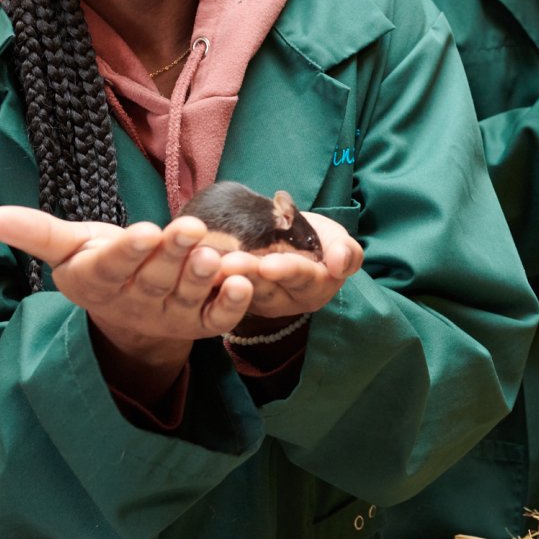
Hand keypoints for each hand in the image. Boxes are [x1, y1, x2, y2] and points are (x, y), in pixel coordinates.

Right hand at [0, 206, 259, 396]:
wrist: (131, 311)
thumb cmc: (101, 264)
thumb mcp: (71, 246)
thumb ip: (38, 233)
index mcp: (102, 280)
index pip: (113, 265)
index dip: (128, 251)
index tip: (141, 231)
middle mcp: (137, 299)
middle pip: (156, 276)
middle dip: (173, 254)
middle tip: (191, 230)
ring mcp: (172, 313)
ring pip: (189, 294)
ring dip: (203, 276)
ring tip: (215, 254)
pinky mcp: (202, 322)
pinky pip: (219, 317)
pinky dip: (233, 304)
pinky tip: (245, 282)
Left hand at [219, 210, 363, 322]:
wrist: (291, 238)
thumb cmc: (320, 241)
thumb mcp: (339, 241)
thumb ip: (347, 253)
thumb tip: (339, 265)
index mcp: (313, 288)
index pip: (301, 279)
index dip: (286, 271)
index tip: (269, 264)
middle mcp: (284, 300)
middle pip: (265, 288)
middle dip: (247, 275)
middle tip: (229, 263)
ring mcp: (256, 299)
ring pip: (239, 290)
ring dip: (222, 279)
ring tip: (207, 265)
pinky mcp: (232, 293)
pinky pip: (219, 287)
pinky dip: (208, 277)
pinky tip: (191, 263)